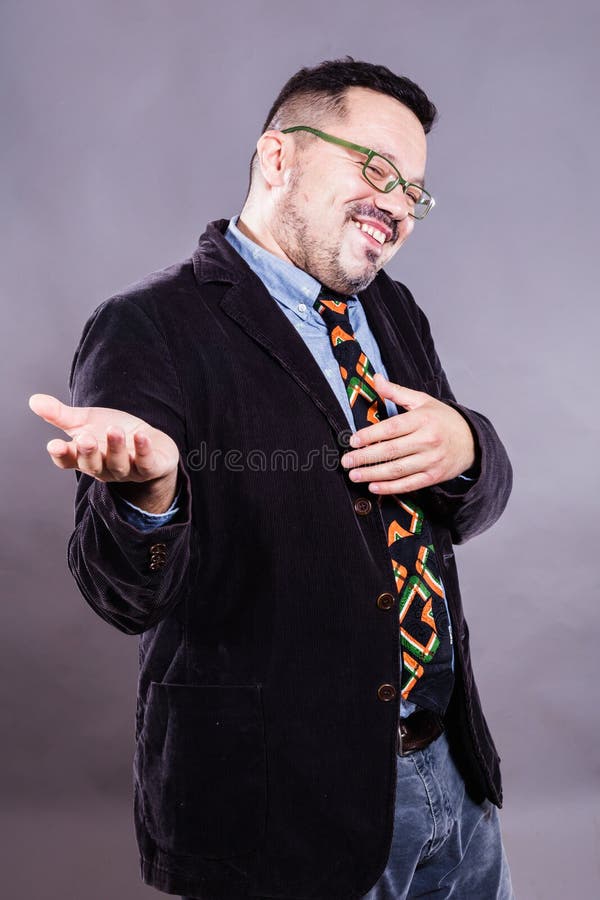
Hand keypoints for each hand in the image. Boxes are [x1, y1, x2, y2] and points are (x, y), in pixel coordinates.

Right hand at [28, 393, 179, 511]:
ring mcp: (127, 470)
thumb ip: (60, 415)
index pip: (67, 460)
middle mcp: (103, 467)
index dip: (61, 455)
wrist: (149, 444)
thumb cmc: (111, 434)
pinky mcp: (150, 468)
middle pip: (92, 464)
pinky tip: (142, 435)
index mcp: (84, 457)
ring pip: (118, 464)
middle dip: (88, 452)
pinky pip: (146, 463)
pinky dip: (143, 450)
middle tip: (85, 438)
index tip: (53, 445)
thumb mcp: (85, 422)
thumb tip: (33, 400)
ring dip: (115, 448)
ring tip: (114, 431)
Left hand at [340, 374, 474, 494]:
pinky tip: (374, 486)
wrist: (472, 441)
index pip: (392, 428)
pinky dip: (390, 488)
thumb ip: (396, 391)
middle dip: (365, 457)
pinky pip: (409, 484)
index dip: (370, 435)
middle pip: (391, 450)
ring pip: (398, 470)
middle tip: (346, 461)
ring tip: (354, 475)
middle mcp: (428, 440)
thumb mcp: (422, 401)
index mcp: (423, 419)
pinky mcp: (433, 476)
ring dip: (373, 474)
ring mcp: (431, 460)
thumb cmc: (443, 419)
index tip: (353, 440)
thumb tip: (375, 378)